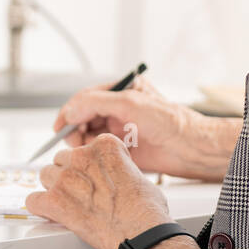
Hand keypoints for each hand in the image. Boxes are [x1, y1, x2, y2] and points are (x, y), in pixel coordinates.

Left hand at [25, 133, 171, 248]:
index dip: (89, 165)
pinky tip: (51, 215)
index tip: (94, 178)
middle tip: (81, 193)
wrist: (140, 234)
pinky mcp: (54, 201)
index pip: (85, 148)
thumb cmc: (146, 210)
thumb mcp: (138, 175)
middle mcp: (82, 156)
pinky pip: (33, 200)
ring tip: (68, 203)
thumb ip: (119, 168)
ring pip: (45, 175)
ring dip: (54, 188)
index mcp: (105, 145)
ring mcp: (66, 178)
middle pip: (62, 159)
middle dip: (69, 175)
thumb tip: (116, 178)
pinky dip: (41, 208)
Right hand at [50, 73, 225, 179]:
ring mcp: (120, 129)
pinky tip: (93, 156)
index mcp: (120, 91)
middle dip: (75, 127)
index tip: (60, 125)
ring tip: (84, 149)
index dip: (70, 111)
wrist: (189, 147)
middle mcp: (118, 109)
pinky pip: (99, 150)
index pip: (86, 98)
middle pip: (84, 117)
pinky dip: (91, 153)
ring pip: (89, 134)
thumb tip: (70, 110)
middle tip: (73, 140)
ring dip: (82, 141)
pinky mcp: (122, 149)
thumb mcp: (129, 103)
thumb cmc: (169, 120)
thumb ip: (96, 103)